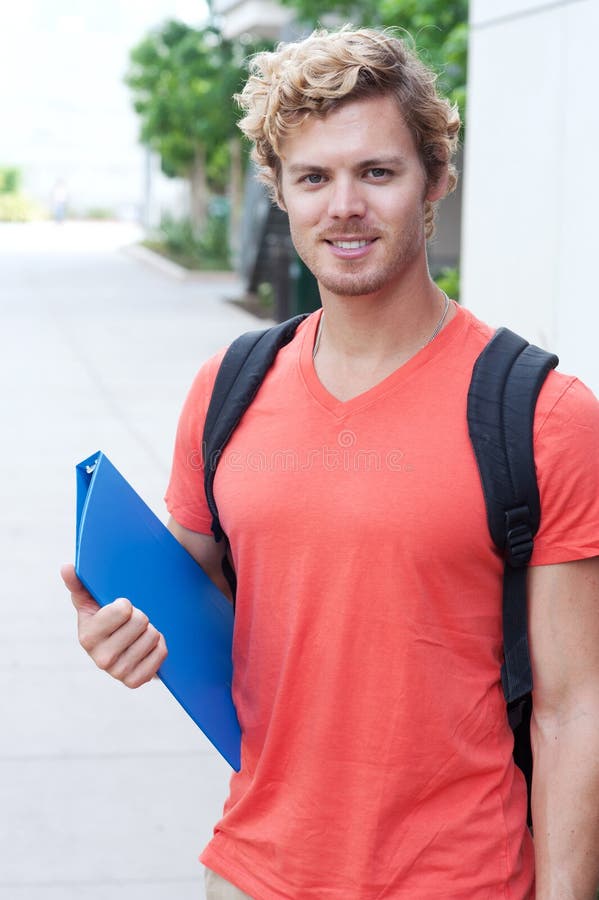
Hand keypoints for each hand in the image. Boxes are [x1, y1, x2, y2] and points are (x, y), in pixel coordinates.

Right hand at [61, 563, 167, 687]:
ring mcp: (118, 673)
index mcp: (87, 637)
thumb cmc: (103, 619)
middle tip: (131, 622)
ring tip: (138, 634)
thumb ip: (78, 583)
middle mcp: (101, 659)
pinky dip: (159, 646)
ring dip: (151, 631)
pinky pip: (160, 654)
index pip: (123, 609)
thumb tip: (66, 567)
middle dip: (141, 616)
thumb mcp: (89, 601)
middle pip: (141, 621)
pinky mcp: (135, 681)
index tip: (120, 608)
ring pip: (152, 637)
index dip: (126, 605)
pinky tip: (147, 646)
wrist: (118, 648)